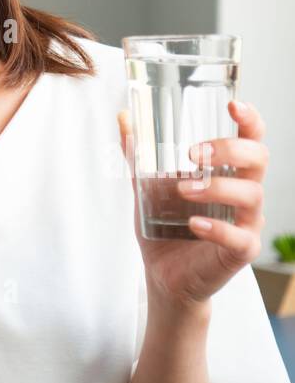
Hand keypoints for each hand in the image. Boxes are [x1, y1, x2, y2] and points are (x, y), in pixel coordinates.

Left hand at [116, 101, 266, 309]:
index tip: (233, 104)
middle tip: (193, 154)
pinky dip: (217, 228)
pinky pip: (241, 237)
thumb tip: (123, 117)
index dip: (250, 120)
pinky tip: (194, 224)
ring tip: (182, 190)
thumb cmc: (165, 227)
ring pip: (252, 194)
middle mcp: (244, 194)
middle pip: (258, 159)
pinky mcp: (240, 253)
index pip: (251, 140)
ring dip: (217, 187)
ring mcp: (246, 224)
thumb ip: (138, 155)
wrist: (163, 277)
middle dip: (230, 149)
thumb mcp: (148, 187)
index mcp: (230, 173)